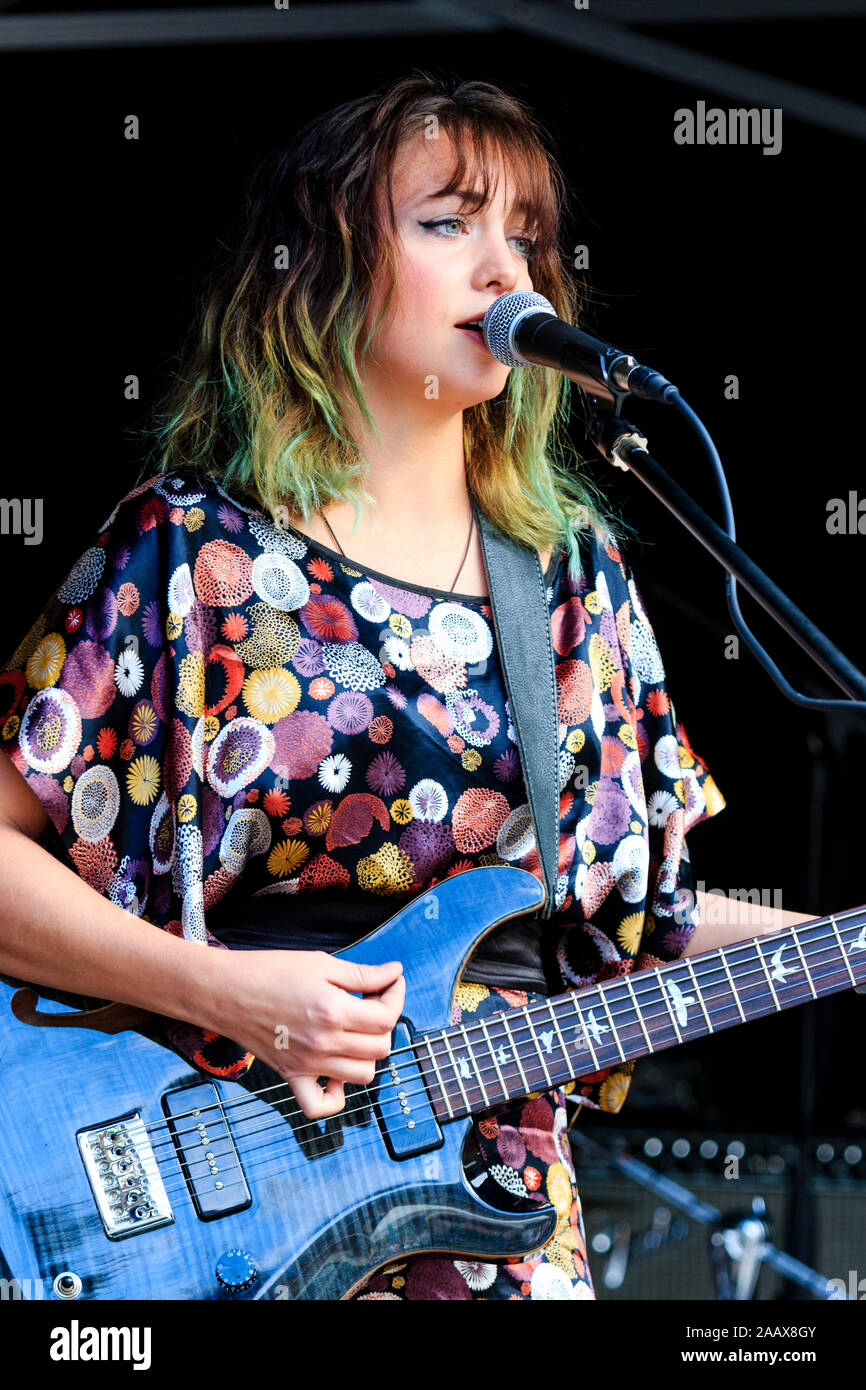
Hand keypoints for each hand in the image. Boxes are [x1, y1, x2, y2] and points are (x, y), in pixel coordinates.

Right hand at [210, 949, 404, 1117]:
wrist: (224, 991)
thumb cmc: (268, 971)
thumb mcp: (320, 963)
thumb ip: (362, 974)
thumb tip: (394, 973)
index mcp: (333, 1011)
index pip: (386, 1016)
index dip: (395, 996)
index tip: (389, 982)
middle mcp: (324, 1043)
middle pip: (381, 1047)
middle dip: (385, 1022)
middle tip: (371, 1001)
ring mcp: (308, 1064)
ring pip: (364, 1075)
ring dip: (368, 1053)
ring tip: (356, 1031)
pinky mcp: (291, 1076)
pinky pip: (320, 1105)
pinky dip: (336, 1096)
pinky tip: (336, 1071)